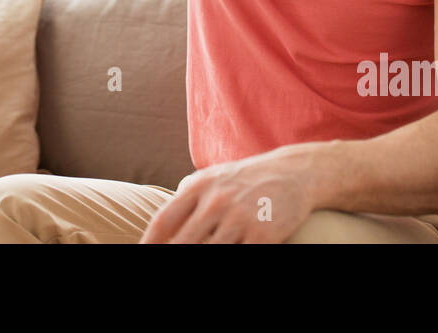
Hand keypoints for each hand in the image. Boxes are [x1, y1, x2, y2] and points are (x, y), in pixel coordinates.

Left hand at [139, 146, 318, 243]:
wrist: (294, 172)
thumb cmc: (246, 179)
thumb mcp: (213, 177)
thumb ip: (186, 196)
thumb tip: (161, 228)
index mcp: (199, 187)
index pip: (163, 221)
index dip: (149, 243)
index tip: (143, 254)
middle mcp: (216, 202)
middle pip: (183, 244)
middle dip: (174, 256)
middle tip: (167, 265)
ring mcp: (240, 219)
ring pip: (211, 253)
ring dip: (207, 255)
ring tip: (212, 249)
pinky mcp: (263, 235)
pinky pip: (241, 256)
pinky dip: (234, 257)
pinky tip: (234, 249)